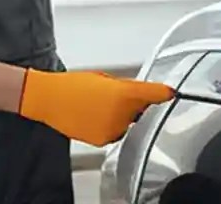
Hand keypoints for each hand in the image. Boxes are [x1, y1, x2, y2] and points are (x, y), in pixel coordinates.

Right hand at [17, 69, 174, 146]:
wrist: (49, 99)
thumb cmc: (72, 85)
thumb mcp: (102, 79)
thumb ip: (124, 87)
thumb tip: (137, 93)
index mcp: (122, 94)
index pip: (151, 94)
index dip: (163, 93)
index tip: (171, 93)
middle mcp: (120, 114)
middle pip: (140, 110)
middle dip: (133, 103)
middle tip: (112, 95)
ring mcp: (112, 129)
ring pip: (128, 123)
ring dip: (121, 116)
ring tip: (98, 106)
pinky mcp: (103, 140)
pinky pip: (115, 133)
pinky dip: (110, 125)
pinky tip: (93, 116)